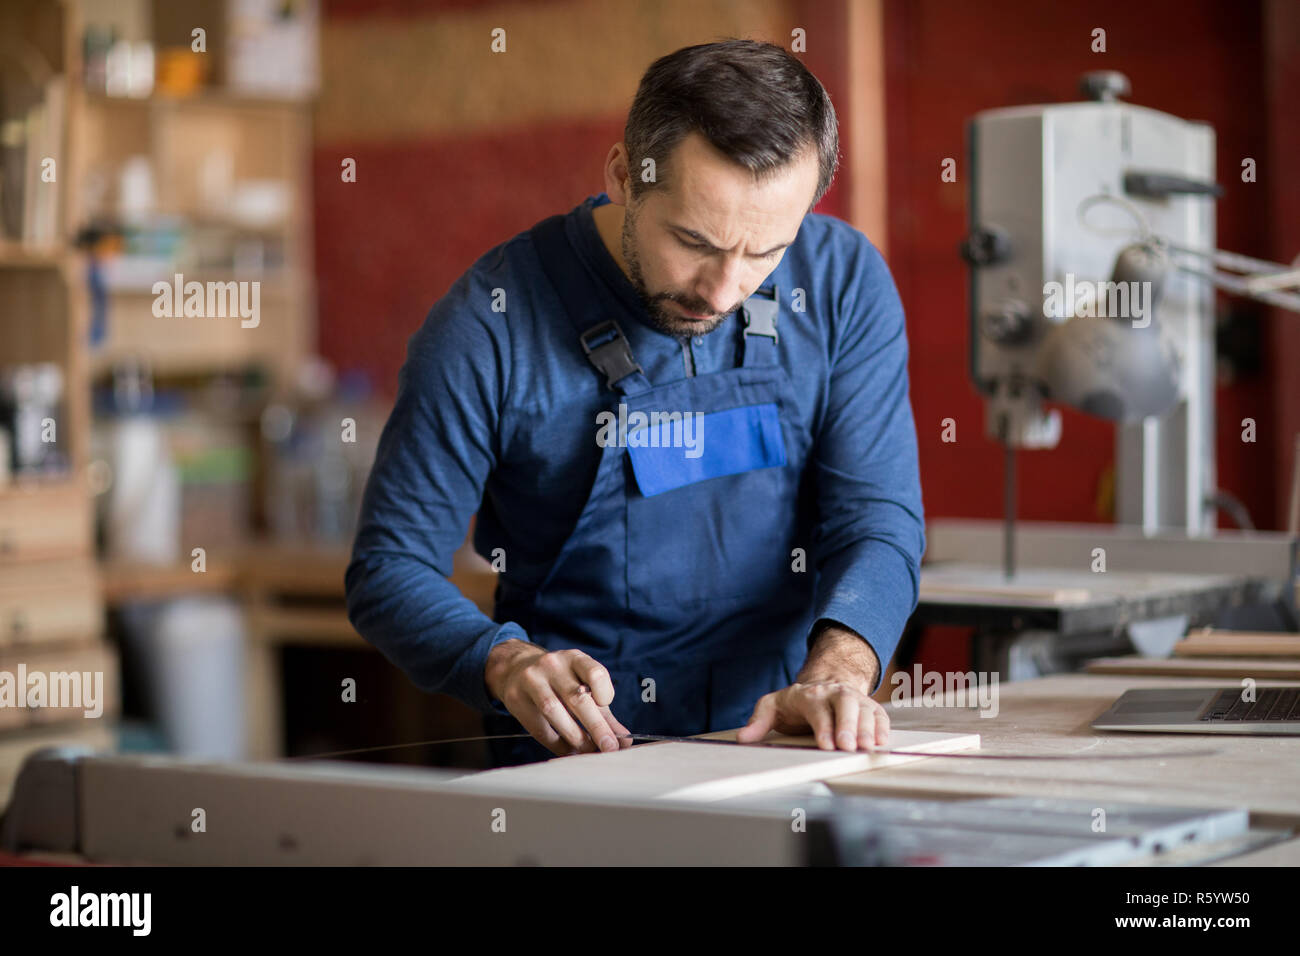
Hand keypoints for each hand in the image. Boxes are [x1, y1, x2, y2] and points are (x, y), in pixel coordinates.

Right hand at [485, 639, 633, 756]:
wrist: (516, 668)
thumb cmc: (558, 680)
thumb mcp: (581, 685)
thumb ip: (603, 712)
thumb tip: (624, 740)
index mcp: (574, 658)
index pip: (596, 673)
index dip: (605, 693)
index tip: (606, 707)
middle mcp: (553, 665)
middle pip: (577, 697)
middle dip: (596, 727)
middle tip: (609, 747)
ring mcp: (532, 679)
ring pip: (554, 712)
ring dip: (575, 737)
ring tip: (589, 751)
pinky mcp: (516, 698)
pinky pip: (539, 727)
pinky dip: (557, 744)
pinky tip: (569, 751)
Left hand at [736, 680, 890, 750]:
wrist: (822, 685)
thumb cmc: (796, 702)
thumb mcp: (772, 706)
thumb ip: (759, 720)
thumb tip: (743, 737)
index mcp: (809, 694)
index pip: (818, 708)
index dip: (823, 726)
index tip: (826, 745)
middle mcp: (834, 693)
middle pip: (844, 704)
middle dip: (848, 725)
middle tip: (849, 747)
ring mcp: (853, 698)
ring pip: (864, 709)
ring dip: (867, 729)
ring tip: (867, 748)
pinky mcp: (868, 707)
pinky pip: (879, 715)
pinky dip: (882, 728)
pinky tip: (881, 742)